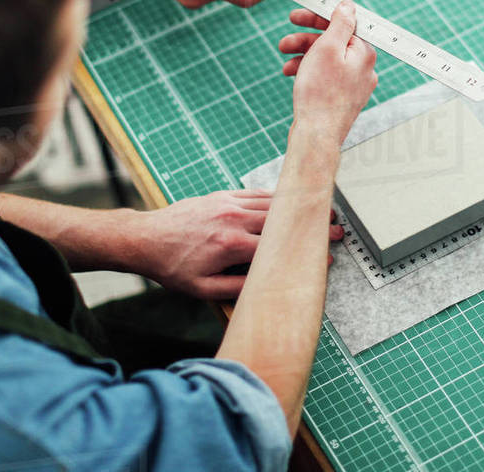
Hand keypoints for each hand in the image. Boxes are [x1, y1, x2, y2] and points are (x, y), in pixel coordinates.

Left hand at [127, 190, 343, 298]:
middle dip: (311, 225)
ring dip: (299, 208)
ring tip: (323, 212)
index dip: (305, 252)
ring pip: (273, 202)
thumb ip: (238, 289)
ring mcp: (228, 203)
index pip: (279, 247)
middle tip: (337, 229)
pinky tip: (292, 203)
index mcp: (231, 244)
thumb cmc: (173, 267)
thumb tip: (269, 286)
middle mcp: (233, 218)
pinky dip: (277, 199)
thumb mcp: (203, 290)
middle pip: (283, 219)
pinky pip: (257, 194)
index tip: (326, 256)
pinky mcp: (223, 196)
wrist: (146, 238)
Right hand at [278, 1, 377, 144]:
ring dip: (303, 54)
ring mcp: (353, 84)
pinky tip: (291, 73)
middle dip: (305, 38)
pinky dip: (307, 71)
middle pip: (333, 41)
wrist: (316, 135)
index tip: (298, 15)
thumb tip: (348, 5)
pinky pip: (324, 75)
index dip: (318, 17)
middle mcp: (363, 68)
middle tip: (284, 40)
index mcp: (364, 52)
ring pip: (326, 59)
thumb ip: (340, 23)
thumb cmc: (321, 94)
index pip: (343, 24)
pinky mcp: (341, 97)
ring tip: (284, 57)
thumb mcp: (327, 48)